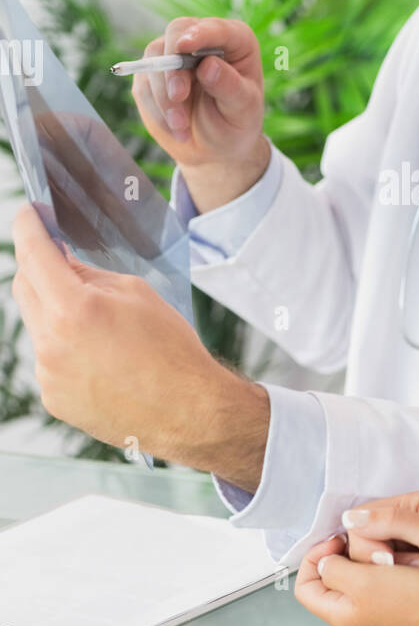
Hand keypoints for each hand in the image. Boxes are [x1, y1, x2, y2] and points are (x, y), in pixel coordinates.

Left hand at [11, 204, 268, 475]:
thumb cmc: (171, 350)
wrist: (188, 411)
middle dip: (38, 267)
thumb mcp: (135, 292)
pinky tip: (98, 355)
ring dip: (54, 311)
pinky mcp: (52, 398)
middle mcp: (51, 344)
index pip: (34, 255)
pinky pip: (47, 358)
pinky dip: (63, 346)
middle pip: (24, 287)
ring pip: (36, 324)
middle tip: (59, 258)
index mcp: (73, 309)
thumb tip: (60, 262)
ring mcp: (48, 375)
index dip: (27, 227)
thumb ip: (89, 275)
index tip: (27, 214)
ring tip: (97, 323)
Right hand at [131, 16, 269, 208]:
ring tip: (181, 126)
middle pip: (176, 34)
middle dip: (173, 66)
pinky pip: (144, 85)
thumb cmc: (236, 122)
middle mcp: (202, 40)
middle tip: (178, 96)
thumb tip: (208, 66)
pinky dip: (157, 110)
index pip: (214, 28)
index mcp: (234, 40)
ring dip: (164, 96)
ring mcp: (174, 55)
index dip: (198, 34)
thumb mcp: (242, 109)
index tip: (183, 46)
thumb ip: (229, 86)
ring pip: (155, 59)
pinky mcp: (153, 75)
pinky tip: (176, 128)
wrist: (215, 148)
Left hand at [294, 534, 418, 625]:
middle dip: (349, 557)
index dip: (315, 556)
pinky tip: (408, 565)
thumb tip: (324, 564)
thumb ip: (334, 569)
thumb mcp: (365, 578)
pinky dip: (390, 574)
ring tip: (392, 553)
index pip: (305, 586)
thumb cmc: (417, 600)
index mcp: (342, 617)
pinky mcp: (403, 621)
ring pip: (361, 585)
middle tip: (370, 542)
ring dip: (372, 563)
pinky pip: (385, 592)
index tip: (340, 539)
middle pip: (334, 584)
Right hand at [338, 490, 418, 614]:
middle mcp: (405, 523)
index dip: (366, 544)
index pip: (360, 520)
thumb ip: (393, 521)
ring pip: (374, 564)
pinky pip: (389, 578)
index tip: (388, 561)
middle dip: (382, 561)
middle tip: (416, 569)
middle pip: (363, 542)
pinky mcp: (415, 572)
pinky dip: (401, 585)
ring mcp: (410, 548)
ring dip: (394, 575)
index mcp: (409, 505)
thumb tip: (348, 518)